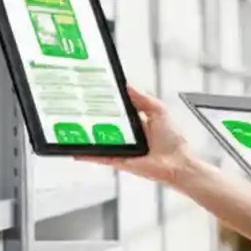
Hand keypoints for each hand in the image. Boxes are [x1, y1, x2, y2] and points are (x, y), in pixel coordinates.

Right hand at [77, 86, 198, 185]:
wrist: (178, 164)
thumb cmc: (174, 140)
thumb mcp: (159, 111)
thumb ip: (143, 98)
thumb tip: (127, 85)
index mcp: (138, 122)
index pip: (118, 110)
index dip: (107, 102)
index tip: (95, 93)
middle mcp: (129, 136)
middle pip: (106, 124)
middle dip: (93, 117)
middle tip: (79, 107)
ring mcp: (122, 149)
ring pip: (100, 140)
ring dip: (87, 136)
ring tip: (73, 126)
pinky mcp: (119, 161)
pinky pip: (101, 157)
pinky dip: (89, 154)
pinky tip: (77, 150)